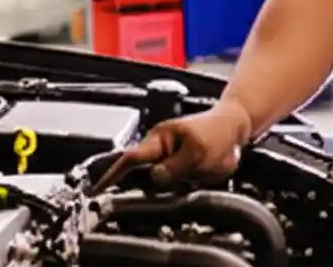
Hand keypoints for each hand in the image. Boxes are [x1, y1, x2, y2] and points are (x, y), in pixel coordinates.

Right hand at [90, 101, 252, 193]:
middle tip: (108, 204)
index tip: (96, 189)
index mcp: (160, 139)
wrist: (236, 127)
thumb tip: (155, 178)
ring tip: (131, 205)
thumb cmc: (218, 133)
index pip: (130, 158)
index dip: (112, 174)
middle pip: (135, 171)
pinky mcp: (178, 169)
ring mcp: (168, 159)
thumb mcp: (198, 151)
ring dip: (146, 191)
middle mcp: (159, 149)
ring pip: (151, 180)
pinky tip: (162, 200)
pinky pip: (166, 183)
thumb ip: (176, 166)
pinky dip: (163, 192)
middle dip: (123, 186)